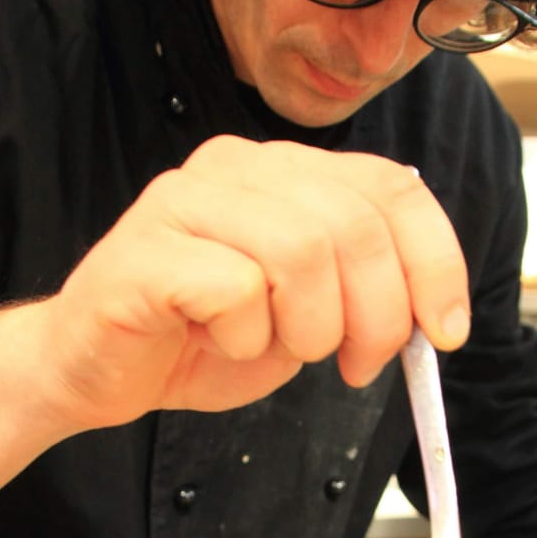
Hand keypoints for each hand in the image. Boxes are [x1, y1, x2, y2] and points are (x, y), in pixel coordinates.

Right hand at [41, 136, 469, 427]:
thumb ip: (363, 294)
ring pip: (301, 251)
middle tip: (357, 364)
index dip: (436, 261)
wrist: (92, 370)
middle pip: (354, 224)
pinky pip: (234, 288)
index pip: (391, 187)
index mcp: (285, 172)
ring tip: (279, 349)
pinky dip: (245, 337)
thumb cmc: (196, 339)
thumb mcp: (306, 317)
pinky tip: (218, 341)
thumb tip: (432, 315)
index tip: (444, 331)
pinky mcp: (145, 249)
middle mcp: (237, 168)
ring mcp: (185, 200)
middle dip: (378, 314)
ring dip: (309, 327)